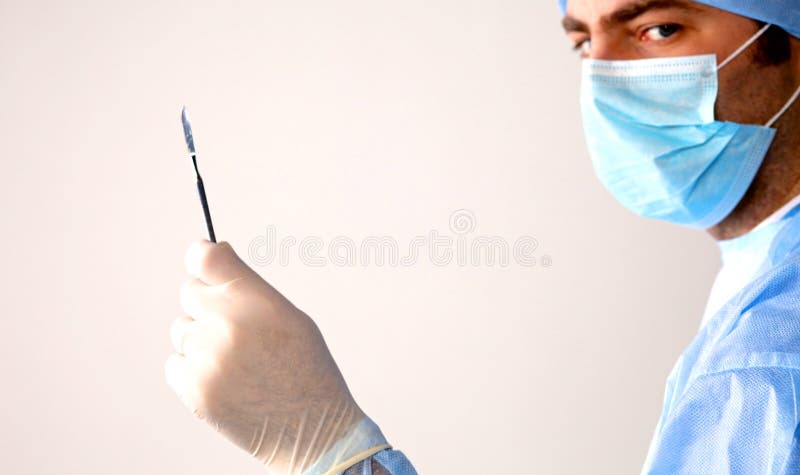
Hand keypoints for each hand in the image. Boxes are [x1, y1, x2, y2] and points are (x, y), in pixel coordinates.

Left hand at [165, 241, 388, 473]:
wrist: (312, 429)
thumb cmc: (306, 371)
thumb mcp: (290, 317)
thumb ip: (249, 289)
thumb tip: (213, 257)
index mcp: (256, 300)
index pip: (206, 258)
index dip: (200, 254)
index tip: (200, 259)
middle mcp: (227, 324)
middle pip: (190, 292)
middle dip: (207, 304)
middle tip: (233, 327)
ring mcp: (207, 358)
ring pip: (182, 329)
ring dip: (200, 339)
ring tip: (235, 361)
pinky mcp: (194, 389)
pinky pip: (176, 363)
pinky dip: (193, 370)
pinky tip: (225, 381)